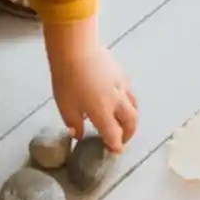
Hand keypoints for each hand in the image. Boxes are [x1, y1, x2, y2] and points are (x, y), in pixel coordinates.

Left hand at [45, 20, 137, 151]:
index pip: (114, 135)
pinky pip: (130, 93)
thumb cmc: (66, 79)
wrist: (75, 49)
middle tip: (122, 139)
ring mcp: (122, 87)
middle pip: (131, 122)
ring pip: (135, 107)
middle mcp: (117, 102)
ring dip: (132, 119)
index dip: (115, 145)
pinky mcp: (122, 75)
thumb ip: (74, 124)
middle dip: (128, 134)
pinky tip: (119, 100)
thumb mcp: (65, 106)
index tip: (114, 151)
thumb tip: (79, 135)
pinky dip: (128, 102)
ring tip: (124, 123)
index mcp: (102, 112)